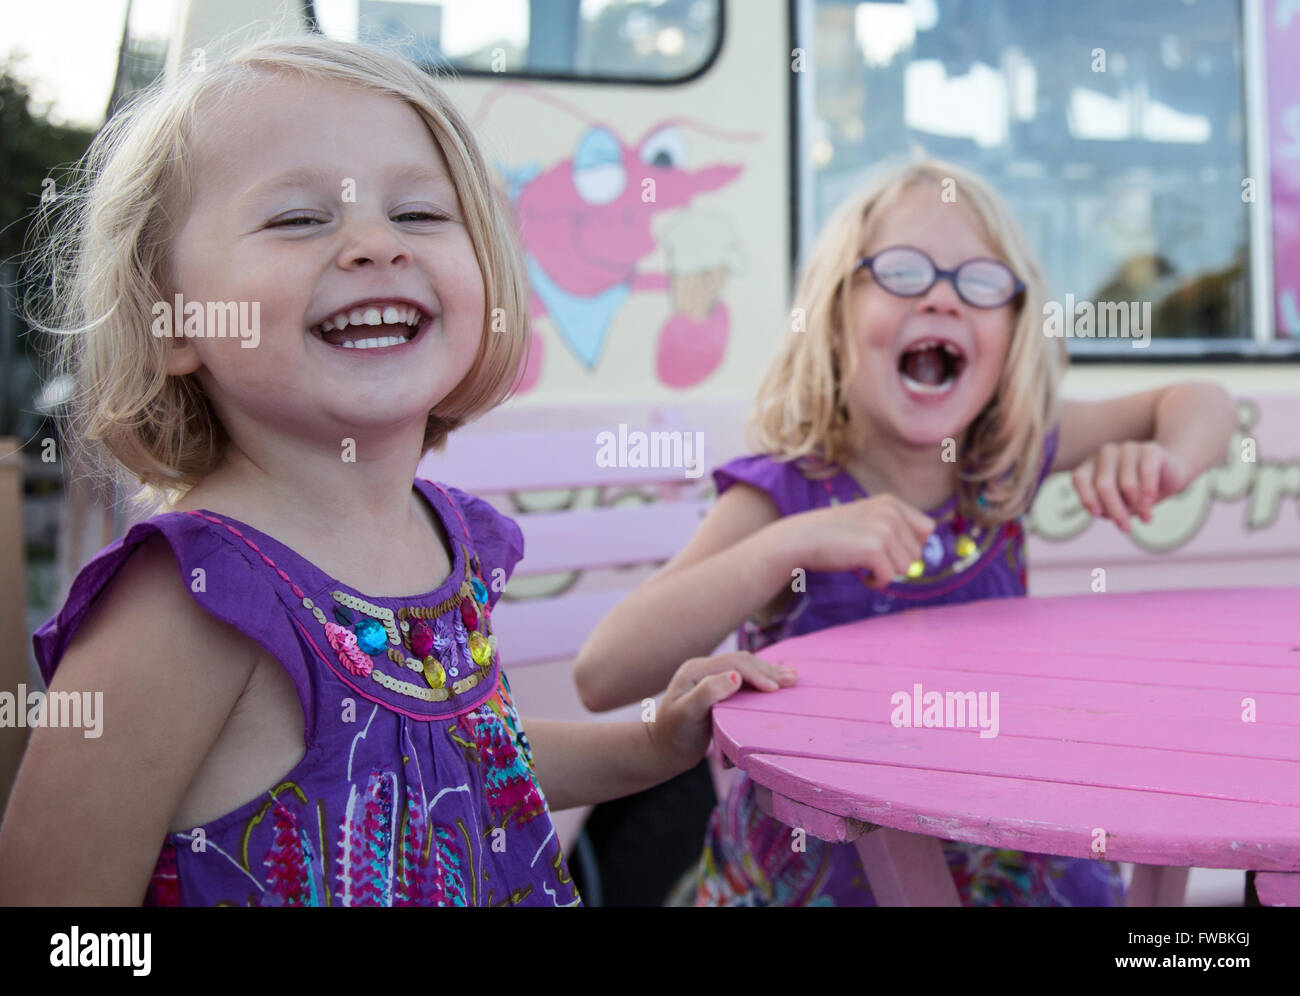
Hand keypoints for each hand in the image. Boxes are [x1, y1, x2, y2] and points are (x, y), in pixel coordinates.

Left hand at [647, 651, 795, 772]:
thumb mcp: (687, 715)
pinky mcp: (717, 690)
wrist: (660, 750)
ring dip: (768, 673)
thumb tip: (735, 676)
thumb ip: (708, 693)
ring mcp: (710, 678)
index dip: (757, 674)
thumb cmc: (673, 735)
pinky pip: (743, 680)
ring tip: (793, 678)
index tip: (775, 689)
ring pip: (745, 669)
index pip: (734, 664)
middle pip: (742, 662)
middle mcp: (704, 669)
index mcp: (696, 670)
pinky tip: (775, 683)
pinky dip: (761, 680)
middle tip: (794, 679)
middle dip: (768, 670)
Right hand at [768, 494, 934, 588]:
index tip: (886, 549)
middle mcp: (891, 513)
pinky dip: (876, 582)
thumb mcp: (868, 520)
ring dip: (885, 572)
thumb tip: (922, 555)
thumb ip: (896, 529)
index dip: (910, 545)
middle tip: (868, 557)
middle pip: (918, 552)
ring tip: (862, 563)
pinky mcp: (874, 549)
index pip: (927, 530)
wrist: (801, 538)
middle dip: (896, 562)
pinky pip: (889, 577)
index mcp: (892, 503)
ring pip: (907, 568)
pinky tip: (861, 575)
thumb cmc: (834, 534)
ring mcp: (883, 530)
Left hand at [1071, 441, 1189, 531]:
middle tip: (1125, 528)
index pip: (1080, 479)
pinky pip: (1146, 473)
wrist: (1170, 474)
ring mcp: (1128, 449)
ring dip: (1138, 507)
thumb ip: (1106, 508)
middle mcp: (1107, 453)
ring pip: (1127, 484)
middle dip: (1115, 511)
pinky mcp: (1150, 450)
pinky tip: (1150, 502)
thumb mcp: (1118, 503)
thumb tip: (1103, 512)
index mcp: (1092, 464)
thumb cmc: (1137, 492)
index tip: (1097, 514)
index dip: (1087, 497)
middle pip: (1104, 486)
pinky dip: (1148, 491)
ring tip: (1146, 519)